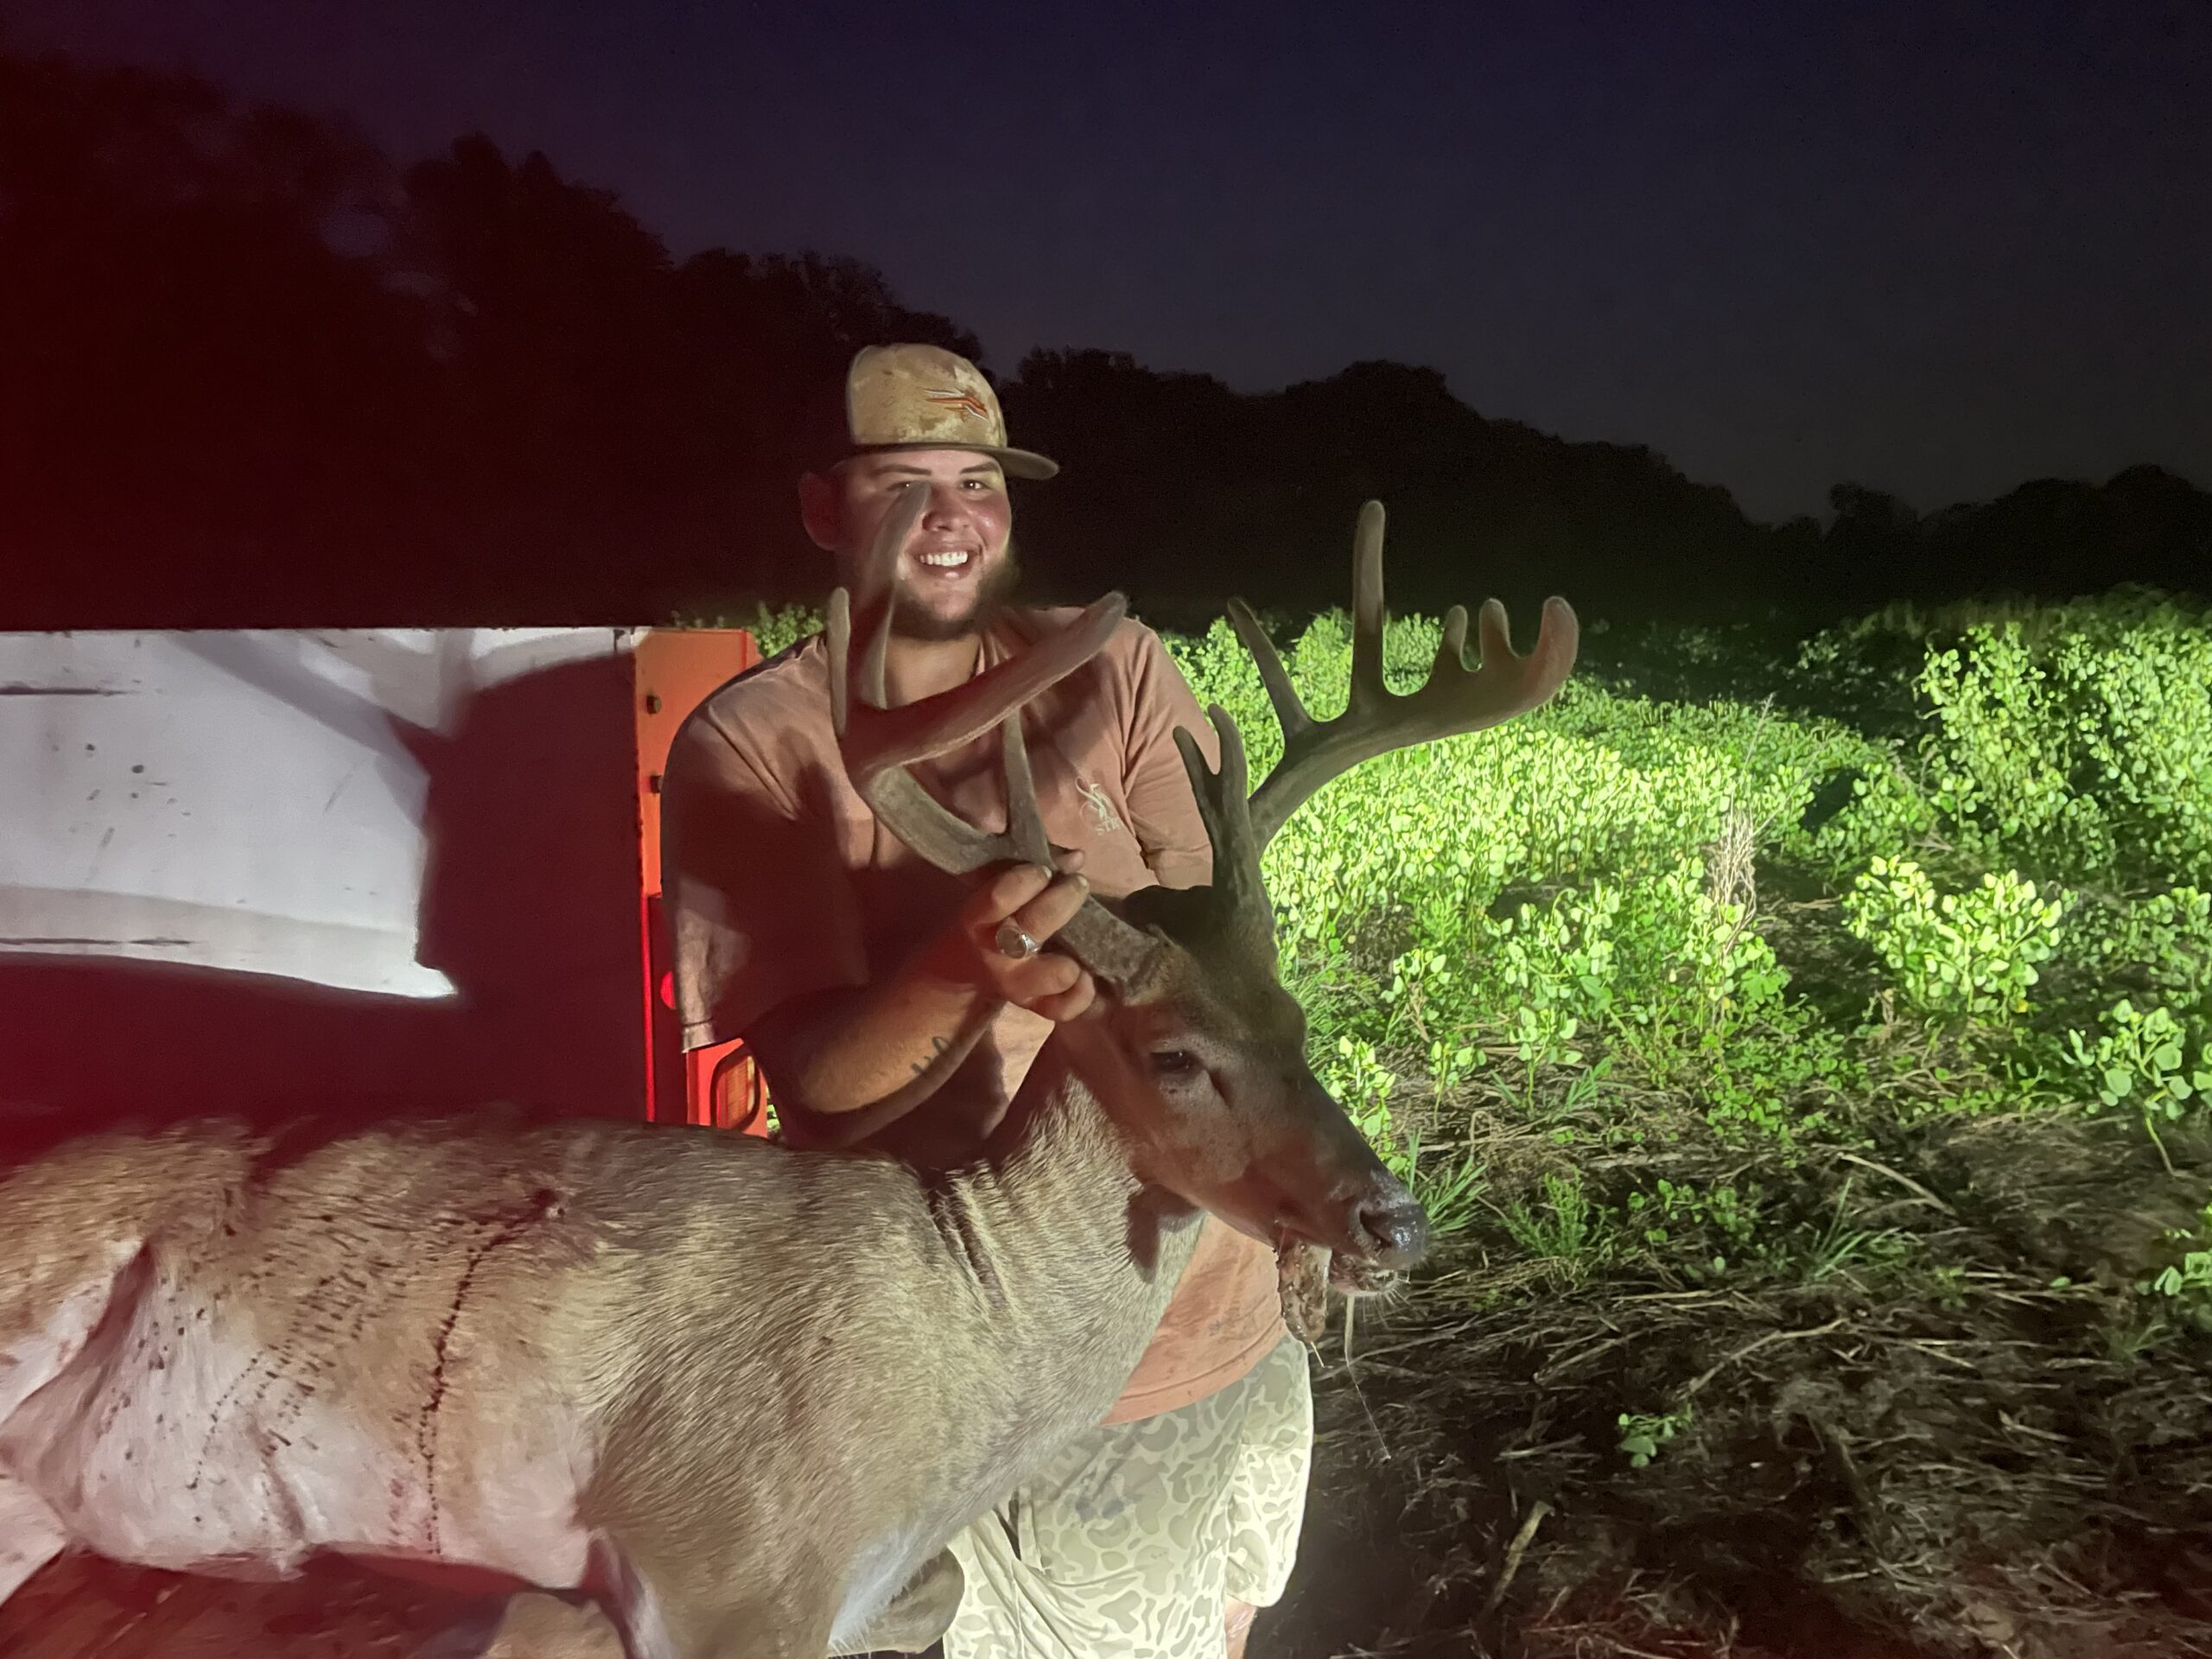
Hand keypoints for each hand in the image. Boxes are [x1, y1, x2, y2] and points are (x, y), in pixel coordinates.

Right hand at [927, 850, 1096, 1023]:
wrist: (972, 966)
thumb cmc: (996, 916)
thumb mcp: (1002, 889)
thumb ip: (1037, 868)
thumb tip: (1077, 857)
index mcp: (979, 920)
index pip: (998, 898)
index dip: (1027, 880)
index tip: (1044, 870)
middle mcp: (996, 955)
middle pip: (1032, 928)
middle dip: (1062, 901)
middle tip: (1077, 885)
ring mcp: (1017, 985)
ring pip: (1056, 974)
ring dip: (1073, 957)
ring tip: (1082, 942)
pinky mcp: (1037, 1007)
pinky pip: (1065, 1008)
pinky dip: (1082, 994)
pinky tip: (1086, 976)